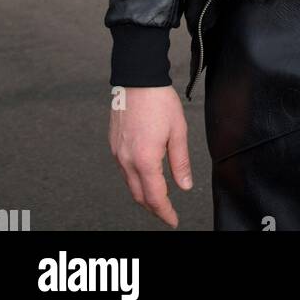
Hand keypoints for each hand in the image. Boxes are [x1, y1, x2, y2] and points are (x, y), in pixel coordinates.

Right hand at [109, 85, 192, 227]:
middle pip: (139, 196)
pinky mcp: (114, 145)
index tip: (173, 220)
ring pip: (129, 184)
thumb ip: (180, 162)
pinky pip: (124, 170)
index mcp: (145, 159)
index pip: (155, 197)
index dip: (165, 212)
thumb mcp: (178, 131)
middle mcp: (127, 160)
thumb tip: (184, 185)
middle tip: (167, 213)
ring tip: (158, 196)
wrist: (137, 79)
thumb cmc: (158, 100)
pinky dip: (135, 179)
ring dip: (144, 194)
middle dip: (154, 208)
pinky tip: (145, 175)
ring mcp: (118, 153)